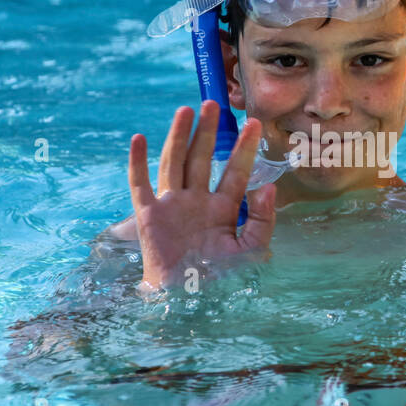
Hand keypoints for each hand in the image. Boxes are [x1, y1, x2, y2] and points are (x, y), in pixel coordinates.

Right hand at [128, 101, 276, 289]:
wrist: (187, 302)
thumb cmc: (220, 282)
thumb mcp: (251, 252)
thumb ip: (263, 220)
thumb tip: (268, 186)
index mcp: (221, 210)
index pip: (233, 172)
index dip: (243, 149)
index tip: (253, 124)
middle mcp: (196, 202)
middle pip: (201, 159)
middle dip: (207, 132)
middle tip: (213, 104)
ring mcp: (171, 206)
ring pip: (174, 163)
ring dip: (179, 137)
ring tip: (186, 110)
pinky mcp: (149, 216)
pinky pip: (140, 185)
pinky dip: (137, 162)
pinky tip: (139, 139)